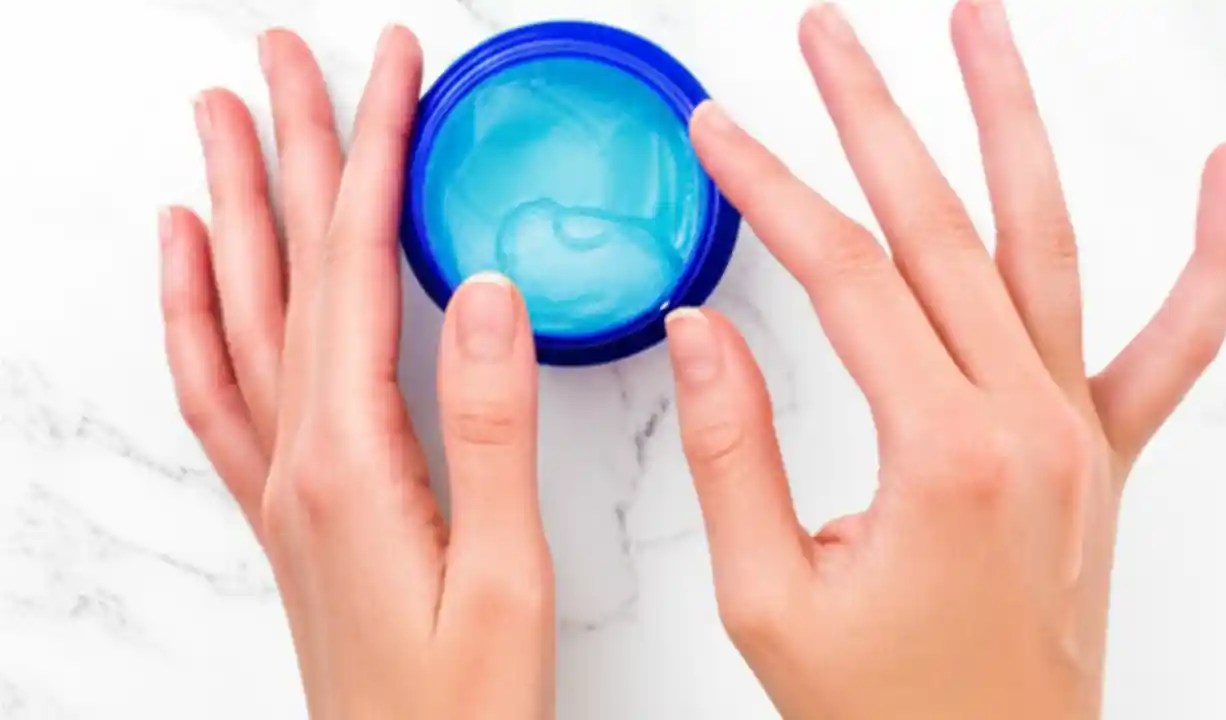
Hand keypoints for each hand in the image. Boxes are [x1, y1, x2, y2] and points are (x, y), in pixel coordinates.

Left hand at [159, 27, 552, 718]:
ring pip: (242, 312)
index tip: (388, 71)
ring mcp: (279, 482)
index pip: (357, 271)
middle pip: (288, 271)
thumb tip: (492, 296)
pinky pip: (216, 385)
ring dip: (234, 207)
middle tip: (286, 58)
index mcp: (351, 462)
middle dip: (294, 150)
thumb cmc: (462, 705)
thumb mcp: (505, 575)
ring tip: (224, 122)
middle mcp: (295, 460)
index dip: (373, 158)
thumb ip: (491, 428)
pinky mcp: (288, 507)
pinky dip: (193, 309)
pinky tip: (188, 262)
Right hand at [667, 3, 1225, 718]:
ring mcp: (1078, 433)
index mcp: (943, 456)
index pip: (844, 276)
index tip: (722, 133)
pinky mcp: (1102, 455)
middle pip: (938, 228)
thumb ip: (735, 452)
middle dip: (873, 116)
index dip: (771, 190)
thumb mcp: (771, 597)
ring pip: (1046, 242)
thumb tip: (703, 332)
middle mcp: (1028, 426)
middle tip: (827, 36)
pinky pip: (1178, 341)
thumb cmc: (887, 710)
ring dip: (1011, 126)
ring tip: (980, 31)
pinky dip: (1214, 255)